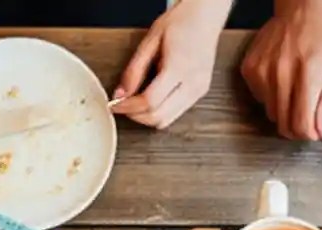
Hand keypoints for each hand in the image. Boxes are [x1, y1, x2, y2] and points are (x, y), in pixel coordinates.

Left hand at [112, 0, 229, 128]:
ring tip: (135, 102)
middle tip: (123, 105)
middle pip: (159, 117)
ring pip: (168, 120)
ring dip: (147, 116)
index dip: (128, 107)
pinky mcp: (201, 92)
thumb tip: (121, 93)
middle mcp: (193, 82)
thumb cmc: (181, 22)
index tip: (115, 105)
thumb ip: (134, 70)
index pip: (150, 101)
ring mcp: (199, 89)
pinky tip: (151, 99)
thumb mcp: (150, 40)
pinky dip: (159, 111)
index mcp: (180, 67)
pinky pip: (176, 113)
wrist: (206, 16)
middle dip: (136, 116)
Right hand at [241, 0, 321, 139]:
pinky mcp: (250, 69)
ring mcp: (262, 71)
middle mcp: (282, 72)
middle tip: (307, 119)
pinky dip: (272, 97)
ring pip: (271, 114)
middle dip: (298, 128)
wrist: (302, 9)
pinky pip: (259, 99)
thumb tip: (319, 130)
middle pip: (284, 123)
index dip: (308, 135)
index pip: (301, 122)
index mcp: (309, 72)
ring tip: (296, 92)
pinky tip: (282, 80)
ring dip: (285, 111)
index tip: (314, 133)